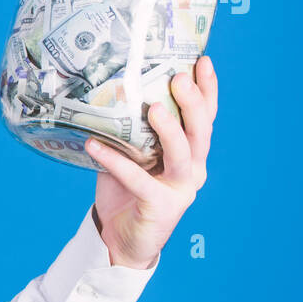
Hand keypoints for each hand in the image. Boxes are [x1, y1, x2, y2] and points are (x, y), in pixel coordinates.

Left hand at [84, 55, 217, 268]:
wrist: (119, 240)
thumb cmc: (125, 191)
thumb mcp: (131, 154)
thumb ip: (130, 129)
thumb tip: (108, 90)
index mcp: (191, 154)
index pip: (205, 117)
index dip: (207, 90)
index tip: (203, 60)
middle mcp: (193, 170)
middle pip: (200, 132)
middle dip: (192, 103)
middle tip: (180, 78)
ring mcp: (180, 190)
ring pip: (181, 155)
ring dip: (169, 130)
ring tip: (154, 108)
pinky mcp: (160, 207)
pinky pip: (137, 180)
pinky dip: (114, 161)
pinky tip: (94, 145)